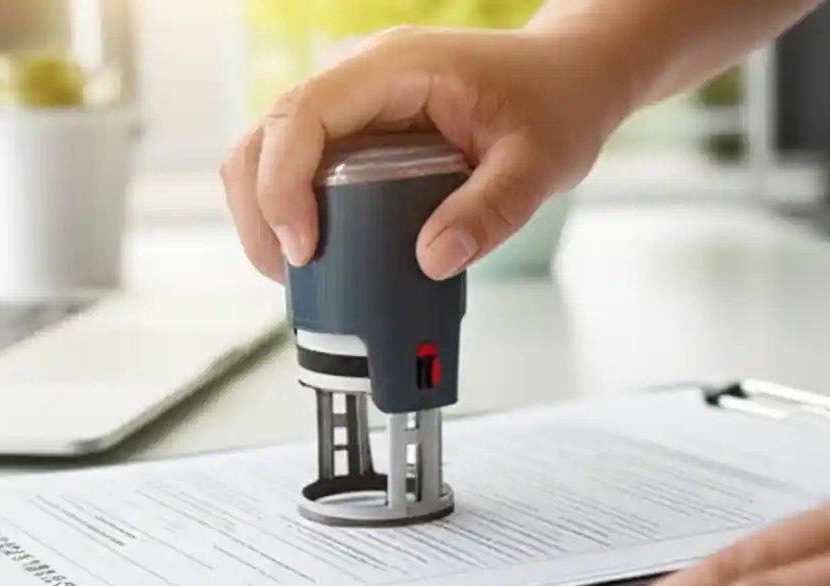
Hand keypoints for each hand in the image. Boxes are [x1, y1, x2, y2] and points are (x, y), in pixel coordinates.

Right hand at [219, 18, 634, 282]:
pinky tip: (318, 252)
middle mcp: (360, 77)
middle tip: (288, 274)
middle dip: (260, 210)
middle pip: (267, 135)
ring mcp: (353, 103)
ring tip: (298, 272)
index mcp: (396, 68)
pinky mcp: (356, 129)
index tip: (304, 247)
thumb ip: (491, 210)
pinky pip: (300, 165)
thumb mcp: (540, 162)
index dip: (283, 184)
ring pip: (270, 150)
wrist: (569, 75)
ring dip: (268, 213)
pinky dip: (292, 210)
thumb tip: (432, 260)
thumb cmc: (556, 100)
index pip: (304, 114)